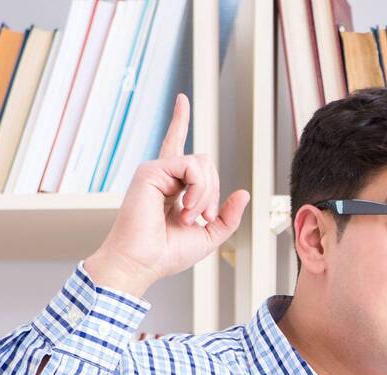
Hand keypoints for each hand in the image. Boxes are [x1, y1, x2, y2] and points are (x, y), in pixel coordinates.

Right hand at [83, 93, 249, 298]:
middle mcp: (163, 175)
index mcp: (173, 187)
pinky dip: (198, 190)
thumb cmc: (167, 253)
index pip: (179, 149)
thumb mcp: (208, 236)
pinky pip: (191, 166)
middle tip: (201, 218)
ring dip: (206, 194)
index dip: (179, 122)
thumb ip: (227, 217)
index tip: (181, 99)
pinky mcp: (151, 171)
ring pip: (202, 163)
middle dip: (213, 192)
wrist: (143, 262)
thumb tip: (244, 194)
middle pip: (206, 162)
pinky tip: (185, 209)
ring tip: (190, 217)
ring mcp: (157, 171)